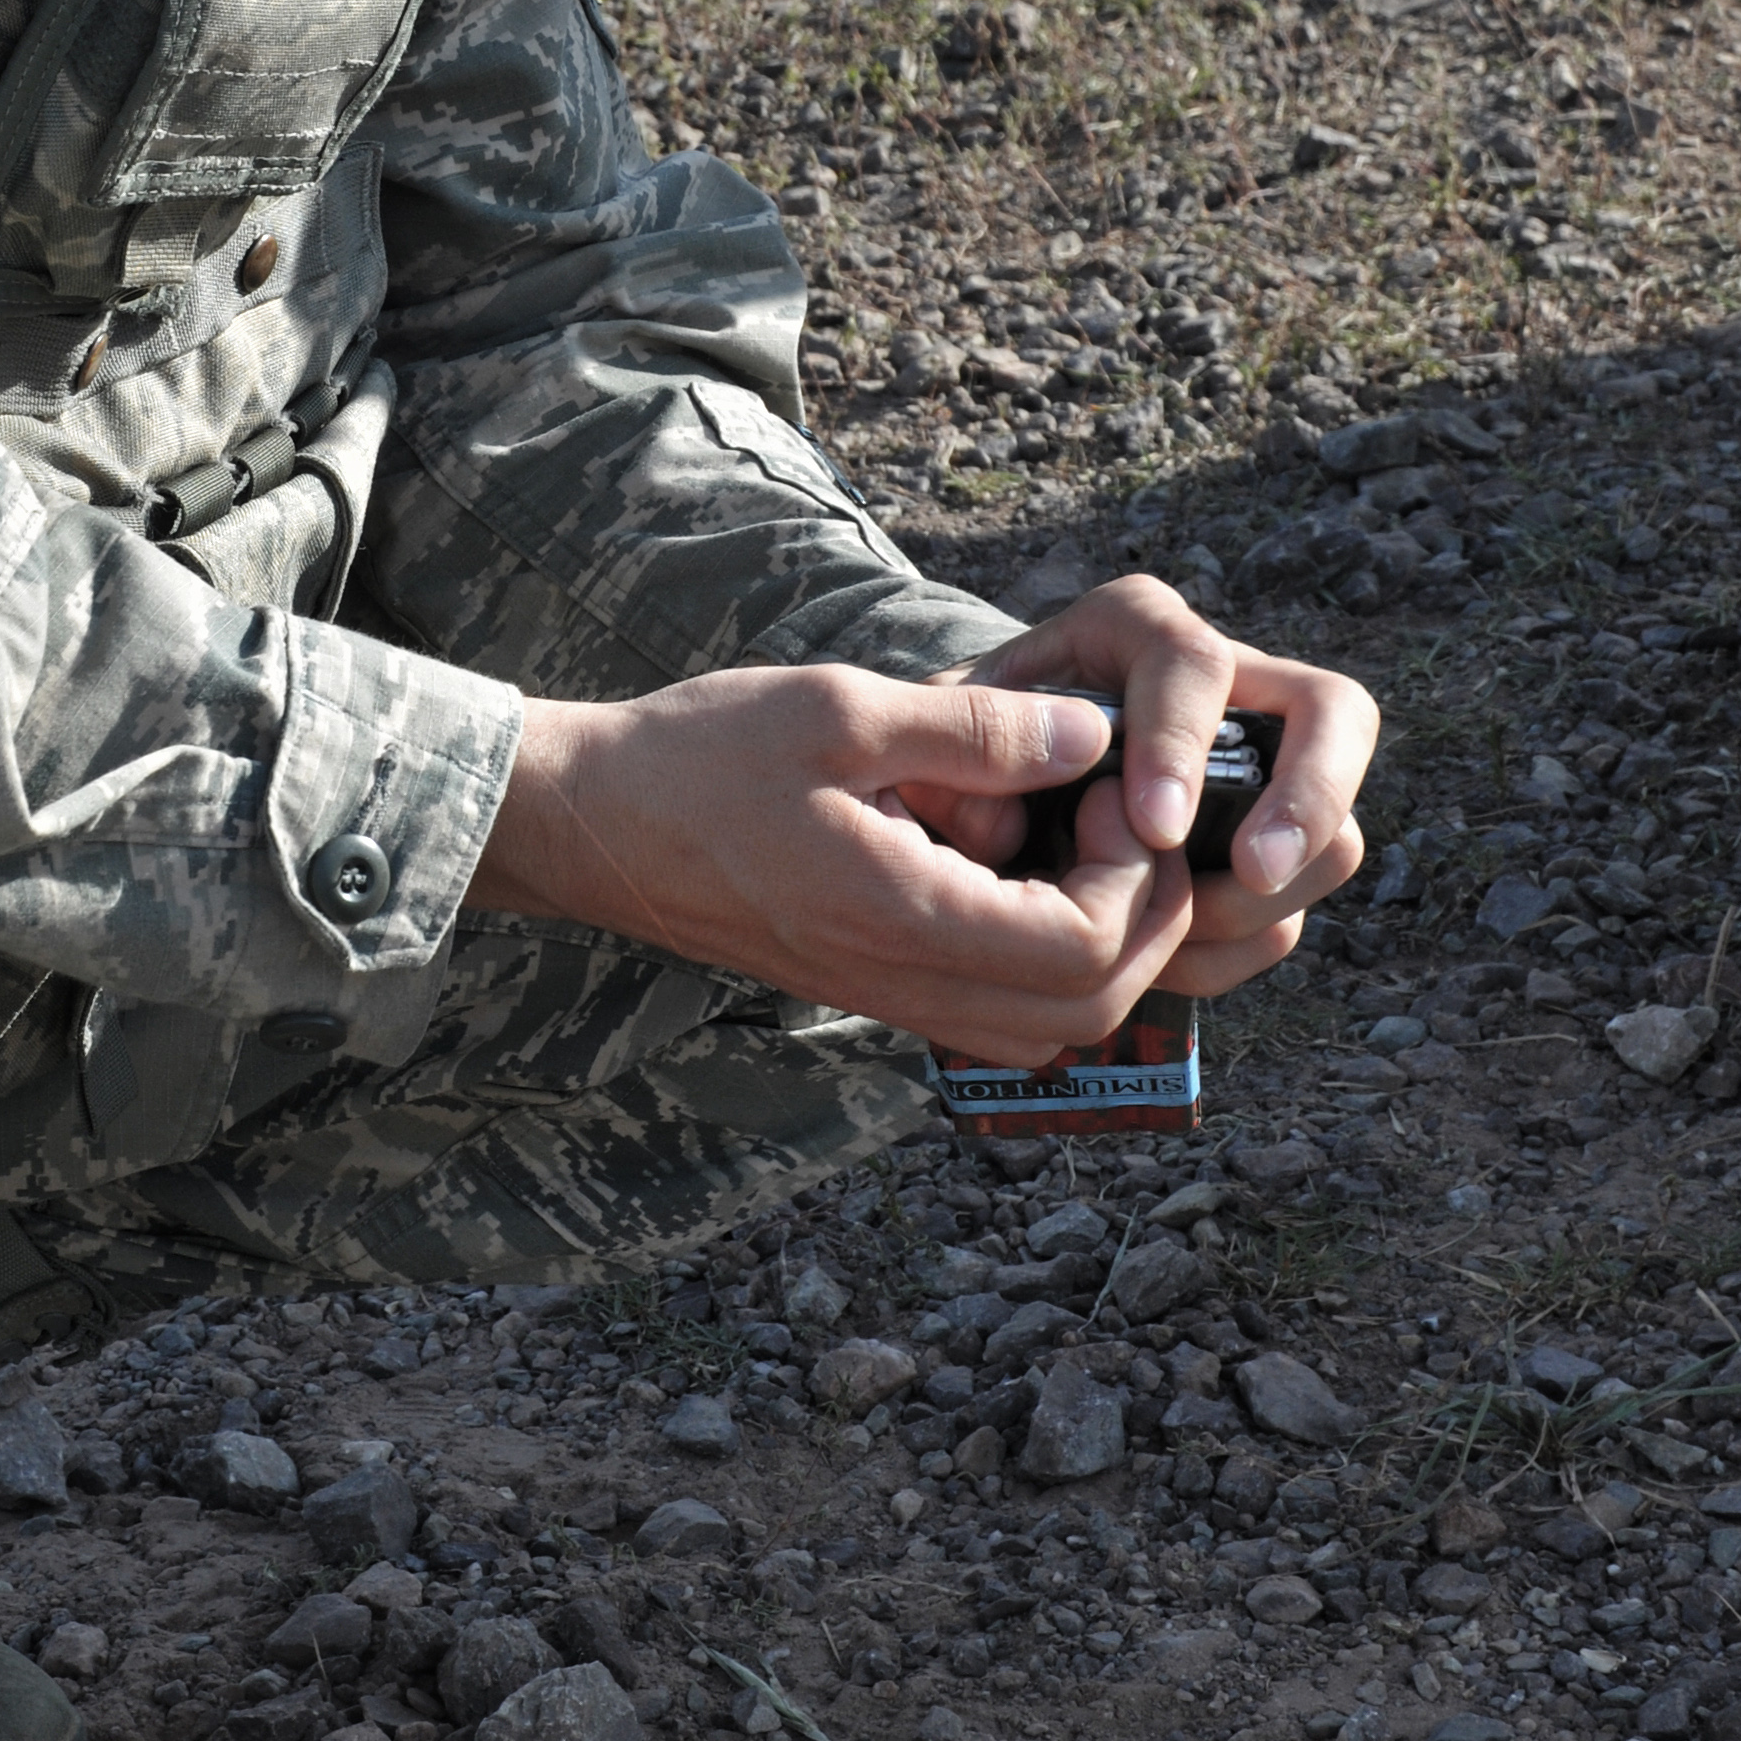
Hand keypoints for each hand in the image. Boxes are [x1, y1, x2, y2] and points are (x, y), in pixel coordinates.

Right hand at [473, 657, 1208, 1067]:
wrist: (595, 824)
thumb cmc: (702, 755)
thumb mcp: (841, 709)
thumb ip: (976, 729)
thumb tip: (1096, 737)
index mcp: (900, 915)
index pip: (1083, 949)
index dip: (1137, 879)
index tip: (1111, 789)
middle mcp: (901, 982)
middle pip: (1089, 1010)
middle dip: (1145, 922)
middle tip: (1127, 824)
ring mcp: (886, 998)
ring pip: (1049, 1031)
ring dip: (1103, 954)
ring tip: (1086, 851)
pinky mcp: (871, 990)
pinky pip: (995, 1019)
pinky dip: (1045, 970)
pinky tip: (1025, 878)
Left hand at [972, 572, 1377, 1003]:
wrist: (976, 781)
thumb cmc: (958, 744)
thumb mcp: (938, 727)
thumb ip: (960, 749)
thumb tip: (1005, 817)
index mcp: (1136, 631)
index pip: (1195, 664)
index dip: (1184, 746)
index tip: (1154, 829)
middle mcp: (1226, 682)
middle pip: (1334, 716)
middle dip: (1306, 803)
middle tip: (1251, 873)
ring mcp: (1264, 768)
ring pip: (1334, 829)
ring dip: (1265, 898)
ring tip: (1170, 934)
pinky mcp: (1265, 846)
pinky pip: (1294, 906)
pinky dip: (1238, 945)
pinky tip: (1164, 959)